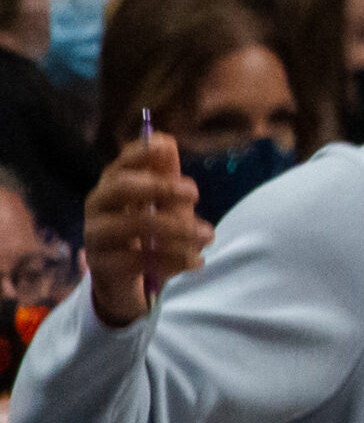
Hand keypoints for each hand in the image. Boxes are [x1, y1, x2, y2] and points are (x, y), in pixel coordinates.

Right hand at [84, 134, 211, 328]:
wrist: (126, 280)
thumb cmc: (147, 234)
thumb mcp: (161, 206)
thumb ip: (165, 177)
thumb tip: (167, 141)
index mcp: (111, 186)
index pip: (120, 163)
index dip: (140, 153)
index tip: (165, 146)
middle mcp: (97, 207)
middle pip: (121, 187)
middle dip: (160, 186)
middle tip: (195, 192)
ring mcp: (96, 236)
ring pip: (134, 224)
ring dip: (178, 228)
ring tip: (209, 234)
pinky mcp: (102, 266)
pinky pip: (138, 260)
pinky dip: (174, 259)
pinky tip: (197, 260)